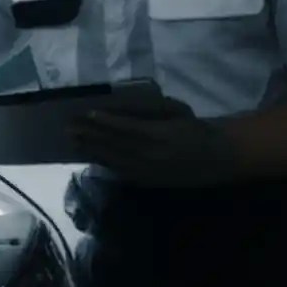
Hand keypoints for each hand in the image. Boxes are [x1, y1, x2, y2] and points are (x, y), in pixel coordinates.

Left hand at [70, 94, 238, 187]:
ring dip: (92, 150)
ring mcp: (148, 171)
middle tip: (69, 127)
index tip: (88, 113)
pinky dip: (104, 163)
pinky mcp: (147, 182)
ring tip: (73, 141)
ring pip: (114, 159)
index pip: (127, 128)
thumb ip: (153, 110)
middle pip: (115, 144)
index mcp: (161, 135)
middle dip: (91, 135)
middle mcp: (152, 155)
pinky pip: (121, 171)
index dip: (107, 121)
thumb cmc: (196, 129)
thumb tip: (125, 104)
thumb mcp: (178, 112)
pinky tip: (91, 156)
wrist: (217, 158)